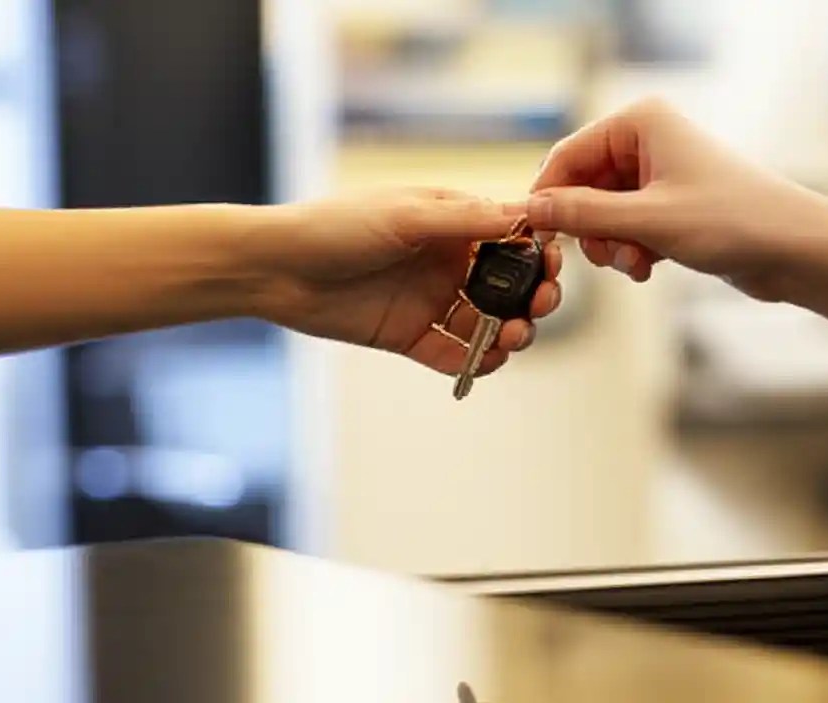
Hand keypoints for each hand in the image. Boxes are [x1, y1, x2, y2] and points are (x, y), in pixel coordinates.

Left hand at [264, 188, 561, 375]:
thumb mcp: (404, 215)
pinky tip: (488, 360)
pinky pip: (453, 352)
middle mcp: (446, 261)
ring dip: (512, 331)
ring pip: (488, 322)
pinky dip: (475, 360)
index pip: (511, 236)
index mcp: (450, 222)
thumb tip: (523, 215)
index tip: (551, 266)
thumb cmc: (334, 227)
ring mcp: (429, 300)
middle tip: (540, 305)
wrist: (276, 268)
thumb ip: (464, 220)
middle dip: (533, 296)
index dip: (538, 251)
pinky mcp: (408, 335)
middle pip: (508, 284)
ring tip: (515, 337)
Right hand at [526, 98, 827, 345]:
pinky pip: (625, 226)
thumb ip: (583, 214)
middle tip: (606, 255)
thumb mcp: (647, 221)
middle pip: (582, 186)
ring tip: (635, 262)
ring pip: (602, 212)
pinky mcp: (670, 204)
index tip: (537, 236)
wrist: (796, 250)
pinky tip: (648, 266)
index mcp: (641, 121)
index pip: (567, 155)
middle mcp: (648, 139)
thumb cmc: (734, 220)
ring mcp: (659, 173)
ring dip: (610, 245)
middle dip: (589, 228)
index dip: (548, 197)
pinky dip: (629, 249)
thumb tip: (531, 210)